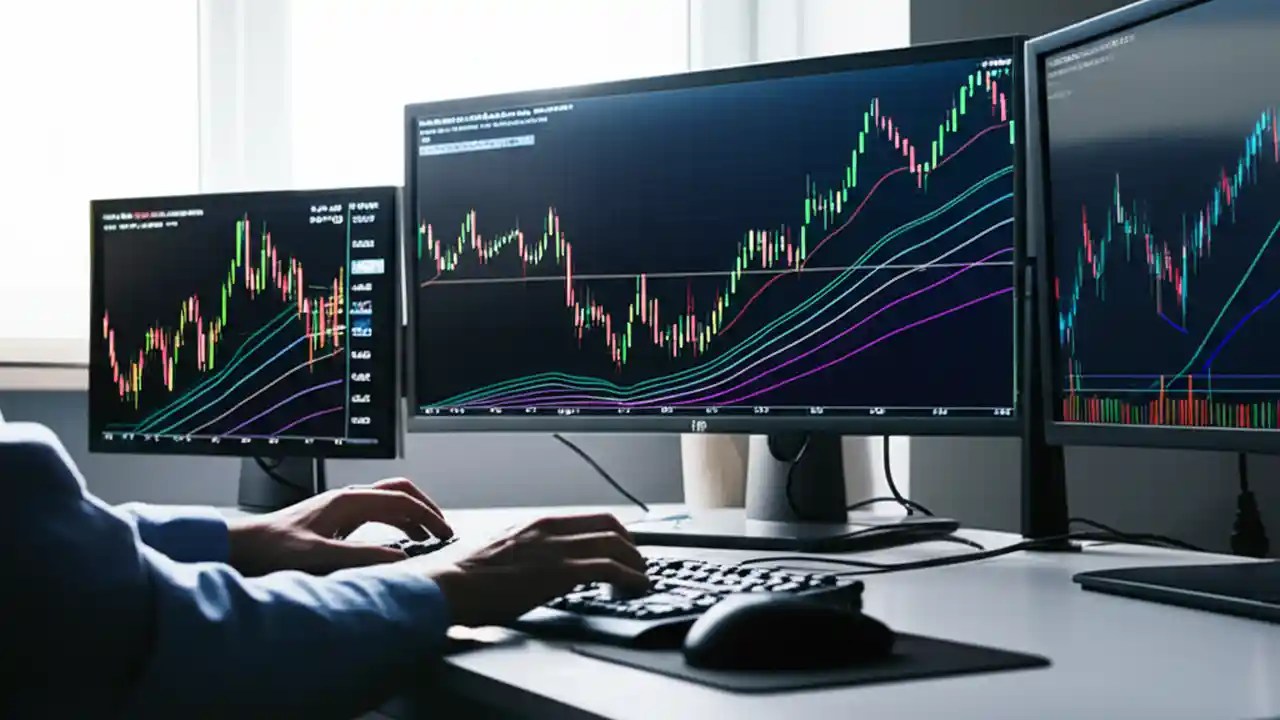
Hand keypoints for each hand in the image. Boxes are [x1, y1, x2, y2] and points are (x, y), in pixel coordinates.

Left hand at [227, 478, 452, 575]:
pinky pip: (377, 514)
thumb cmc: (274, 549)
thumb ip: (362, 556)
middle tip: (443, 529)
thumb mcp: (321, 556)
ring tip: (428, 536)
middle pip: (399, 492)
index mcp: (348, 501)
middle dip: (425, 508)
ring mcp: (342, 508)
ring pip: (389, 502)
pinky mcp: (336, 520)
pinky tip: (399, 541)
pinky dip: (396, 523)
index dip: (427, 515)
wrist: (246, 547)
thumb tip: (400, 557)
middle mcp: (348, 499)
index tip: (444, 532)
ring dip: (412, 516)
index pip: (401, 500)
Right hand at [427, 513, 648, 626]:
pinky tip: (635, 587)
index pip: (590, 519)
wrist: (451, 586)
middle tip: (638, 563)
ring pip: (615, 544)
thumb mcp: (503, 550)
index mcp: (538, 524)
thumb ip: (527, 550)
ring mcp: (557, 549)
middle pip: (609, 526)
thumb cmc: (467, 576)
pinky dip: (629, 577)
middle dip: (631, 545)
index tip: (623, 548)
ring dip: (635, 563)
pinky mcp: (560, 572)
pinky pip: (609, 568)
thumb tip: (540, 562)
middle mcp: (551, 530)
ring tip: (641, 578)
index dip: (615, 534)